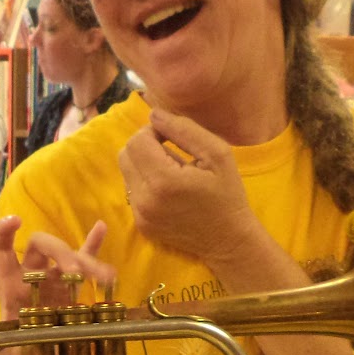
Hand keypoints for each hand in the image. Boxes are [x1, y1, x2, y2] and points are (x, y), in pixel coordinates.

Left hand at [0, 215, 114, 354]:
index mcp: (10, 286)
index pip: (2, 251)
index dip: (4, 234)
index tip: (15, 222)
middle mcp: (31, 277)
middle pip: (40, 246)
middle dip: (59, 251)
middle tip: (75, 271)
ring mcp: (53, 281)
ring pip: (68, 257)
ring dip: (87, 261)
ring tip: (106, 277)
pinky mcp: (72, 290)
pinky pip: (84, 262)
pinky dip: (93, 245)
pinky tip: (101, 227)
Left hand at [119, 108, 256, 267]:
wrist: (228, 240)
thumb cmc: (228, 194)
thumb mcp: (217, 154)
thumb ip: (184, 129)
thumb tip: (154, 114)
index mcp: (164, 180)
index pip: (137, 141)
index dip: (153, 131)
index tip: (171, 137)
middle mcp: (145, 200)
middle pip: (125, 154)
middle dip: (144, 145)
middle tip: (170, 151)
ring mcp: (141, 215)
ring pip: (126, 172)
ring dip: (144, 164)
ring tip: (172, 172)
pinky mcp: (141, 225)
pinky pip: (132, 192)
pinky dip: (146, 183)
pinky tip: (169, 190)